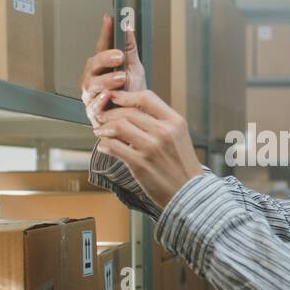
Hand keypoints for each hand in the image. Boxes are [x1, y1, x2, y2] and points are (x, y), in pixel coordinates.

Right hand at [81, 14, 145, 127]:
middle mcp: (93, 79)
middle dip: (105, 59)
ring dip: (106, 80)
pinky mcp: (93, 113)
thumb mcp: (134, 68)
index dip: (105, 33)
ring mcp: (91, 96)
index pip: (102, 45)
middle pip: (92, 65)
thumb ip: (129, 49)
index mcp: (101, 66)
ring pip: (92, 86)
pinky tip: (108, 97)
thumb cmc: (131, 94)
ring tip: (120, 78)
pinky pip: (93, 106)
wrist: (135, 120)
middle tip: (119, 56)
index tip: (110, 20)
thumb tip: (128, 26)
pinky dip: (100, 101)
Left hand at [94, 89, 200, 208]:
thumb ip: (160, 121)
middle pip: (128, 111)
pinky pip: (114, 147)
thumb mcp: (179, 136)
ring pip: (118, 126)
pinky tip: (104, 145)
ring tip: (100, 130)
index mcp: (174, 122)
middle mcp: (164, 132)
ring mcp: (151, 148)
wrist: (189, 193)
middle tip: (101, 116)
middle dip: (109, 112)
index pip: (146, 97)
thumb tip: (133, 109)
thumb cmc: (182, 164)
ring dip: (104, 127)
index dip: (125, 96)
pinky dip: (105, 144)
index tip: (114, 97)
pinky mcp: (140, 164)